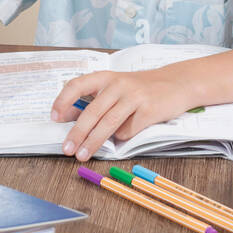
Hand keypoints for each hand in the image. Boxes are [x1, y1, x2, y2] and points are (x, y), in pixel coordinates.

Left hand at [49, 66, 190, 160]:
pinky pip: (128, 130)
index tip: (54, 117)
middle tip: (67, 149)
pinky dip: (123, 136)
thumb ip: (96, 99)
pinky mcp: (148, 110)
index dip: (63, 100)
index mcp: (106, 77)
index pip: (77, 85)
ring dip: (92, 142)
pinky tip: (127, 132)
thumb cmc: (142, 88)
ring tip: (82, 156)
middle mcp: (118, 84)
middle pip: (92, 111)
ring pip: (108, 123)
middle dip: (77, 133)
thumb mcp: (117, 87)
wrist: (178, 83)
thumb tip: (69, 117)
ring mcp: (134, 96)